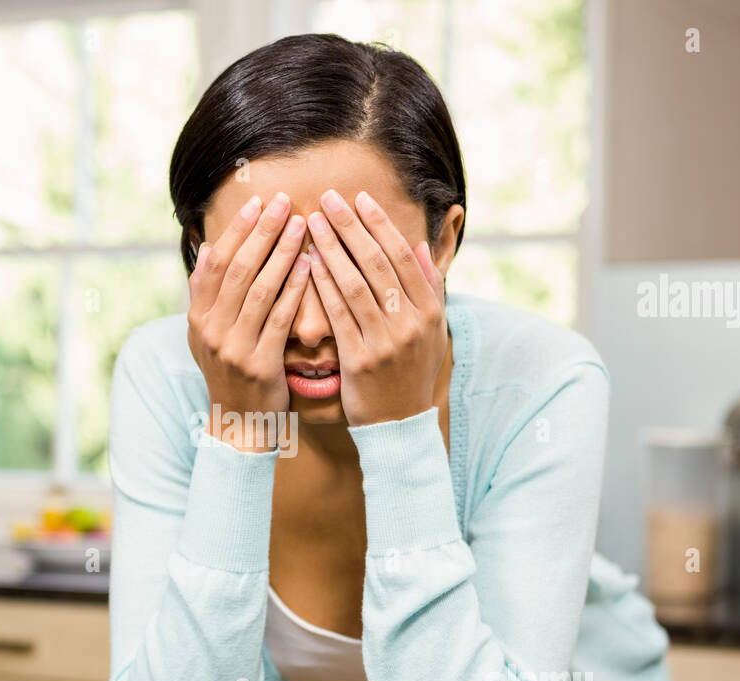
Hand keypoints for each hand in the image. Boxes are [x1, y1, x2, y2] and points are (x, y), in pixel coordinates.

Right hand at [187, 192, 310, 451]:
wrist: (238, 424)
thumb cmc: (231, 373)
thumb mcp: (206, 335)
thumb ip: (205, 294)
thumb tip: (208, 249)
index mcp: (198, 317)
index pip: (216, 262)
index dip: (237, 230)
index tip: (258, 203)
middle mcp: (210, 329)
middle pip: (238, 269)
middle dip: (262, 232)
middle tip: (285, 202)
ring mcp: (233, 348)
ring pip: (259, 289)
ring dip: (281, 253)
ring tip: (302, 225)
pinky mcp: (258, 364)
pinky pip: (278, 319)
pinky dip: (293, 289)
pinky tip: (310, 266)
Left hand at [305, 189, 446, 426]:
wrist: (400, 425)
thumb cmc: (411, 372)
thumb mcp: (432, 331)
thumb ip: (429, 289)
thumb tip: (418, 246)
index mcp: (429, 311)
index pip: (402, 256)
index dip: (379, 224)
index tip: (358, 198)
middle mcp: (411, 323)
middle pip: (378, 263)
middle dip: (351, 226)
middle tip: (327, 198)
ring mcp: (385, 343)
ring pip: (355, 285)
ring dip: (332, 249)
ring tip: (311, 223)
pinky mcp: (360, 361)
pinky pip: (338, 316)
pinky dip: (323, 286)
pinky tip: (307, 264)